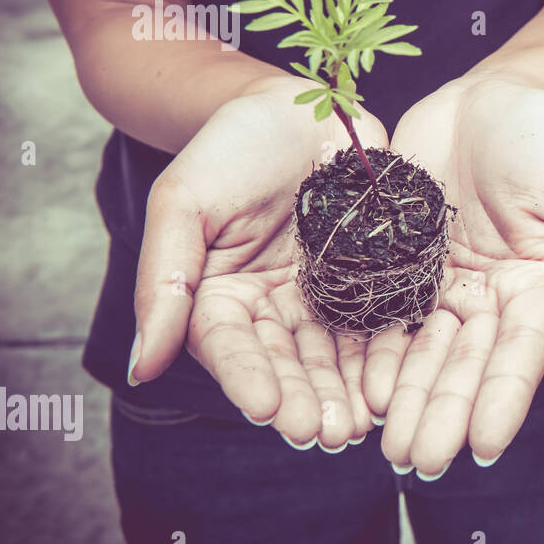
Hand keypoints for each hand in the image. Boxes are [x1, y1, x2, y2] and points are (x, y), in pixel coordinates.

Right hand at [130, 75, 388, 450]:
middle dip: (307, 399)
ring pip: (337, 354)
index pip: (232, 348)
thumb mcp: (184, 202)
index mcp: (219, 298)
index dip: (249, 379)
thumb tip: (142, 369)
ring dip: (348, 391)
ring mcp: (326, 297)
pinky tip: (401, 380)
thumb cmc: (229, 147)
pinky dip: (389, 353)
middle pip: (289, 363)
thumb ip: (164, 284)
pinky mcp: (373, 281)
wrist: (296, 109)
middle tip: (326, 434)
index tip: (267, 410)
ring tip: (362, 423)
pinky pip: (382, 320)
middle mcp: (274, 309)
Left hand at [363, 76, 543, 476]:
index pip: (522, 353)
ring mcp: (450, 285)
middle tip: (419, 462)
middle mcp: (496, 297)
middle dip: (446, 415)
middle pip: (468, 366)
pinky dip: (378, 355)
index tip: (482, 447)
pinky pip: (389, 316)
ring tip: (389, 448)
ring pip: (427, 353)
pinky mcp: (409, 266)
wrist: (489, 95)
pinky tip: (363, 392)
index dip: (502, 400)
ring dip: (410, 401)